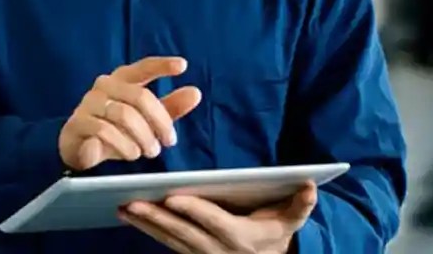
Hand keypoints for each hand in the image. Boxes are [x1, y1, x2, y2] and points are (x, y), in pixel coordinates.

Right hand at [58, 56, 202, 170]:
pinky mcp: (78, 122)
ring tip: (149, 151)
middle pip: (140, 96)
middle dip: (160, 121)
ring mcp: (89, 103)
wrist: (78, 149)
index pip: (142, 67)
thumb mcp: (144, 120)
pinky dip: (124, 145)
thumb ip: (169, 107)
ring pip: (124, 115)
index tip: (183, 66)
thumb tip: (195, 92)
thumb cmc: (114, 129)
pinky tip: (131, 154)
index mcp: (121, 80)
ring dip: (143, 137)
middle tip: (169, 142)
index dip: (162, 65)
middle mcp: (104, 86)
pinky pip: (105, 131)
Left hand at [119, 182, 317, 252]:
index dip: (194, 211)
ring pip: (169, 239)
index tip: (172, 199)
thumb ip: (300, 205)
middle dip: (157, 218)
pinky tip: (127, 215)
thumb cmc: (277, 235)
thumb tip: (311, 185)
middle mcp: (218, 250)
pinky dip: (147, 230)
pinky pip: (165, 242)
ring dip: (145, 224)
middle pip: (184, 233)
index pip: (214, 222)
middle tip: (131, 201)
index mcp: (242, 237)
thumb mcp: (291, 222)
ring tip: (121, 206)